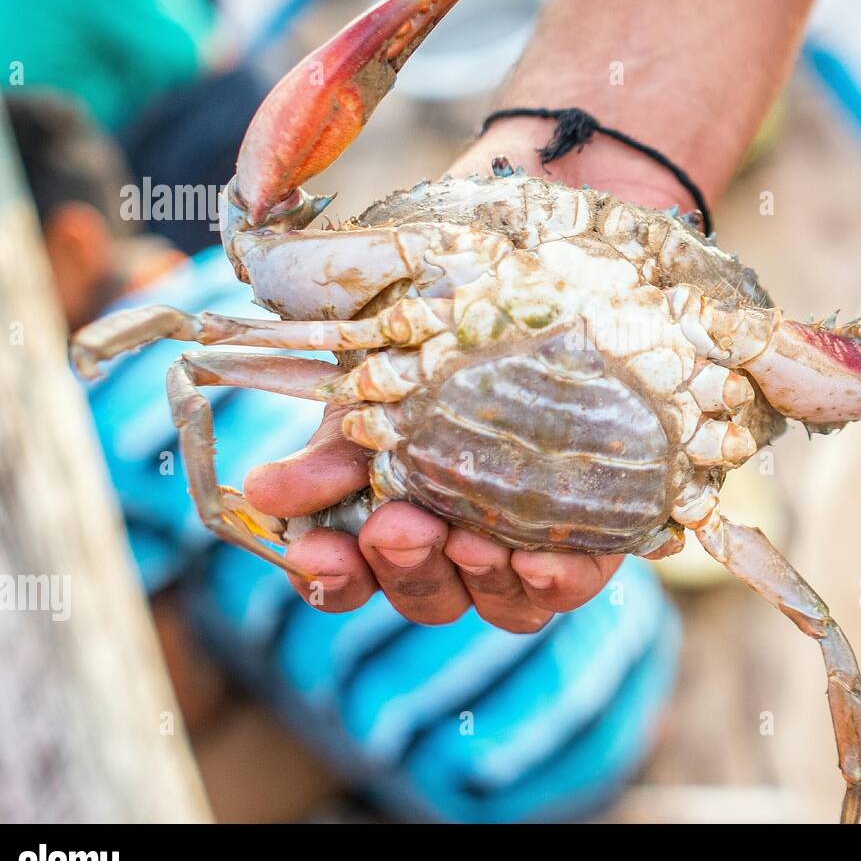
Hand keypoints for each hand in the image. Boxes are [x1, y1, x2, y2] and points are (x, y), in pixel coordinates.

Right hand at [244, 119, 684, 631]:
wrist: (540, 258)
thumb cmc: (443, 323)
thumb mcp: (377, 377)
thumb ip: (330, 445)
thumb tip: (261, 497)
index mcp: (392, 506)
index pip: (355, 576)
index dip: (333, 579)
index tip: (318, 554)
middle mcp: (459, 534)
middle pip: (427, 595)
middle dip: (406, 567)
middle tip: (397, 524)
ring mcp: (528, 533)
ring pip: (501, 603)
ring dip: (479, 577)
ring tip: (470, 538)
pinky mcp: (599, 522)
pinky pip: (578, 576)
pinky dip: (558, 577)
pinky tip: (545, 554)